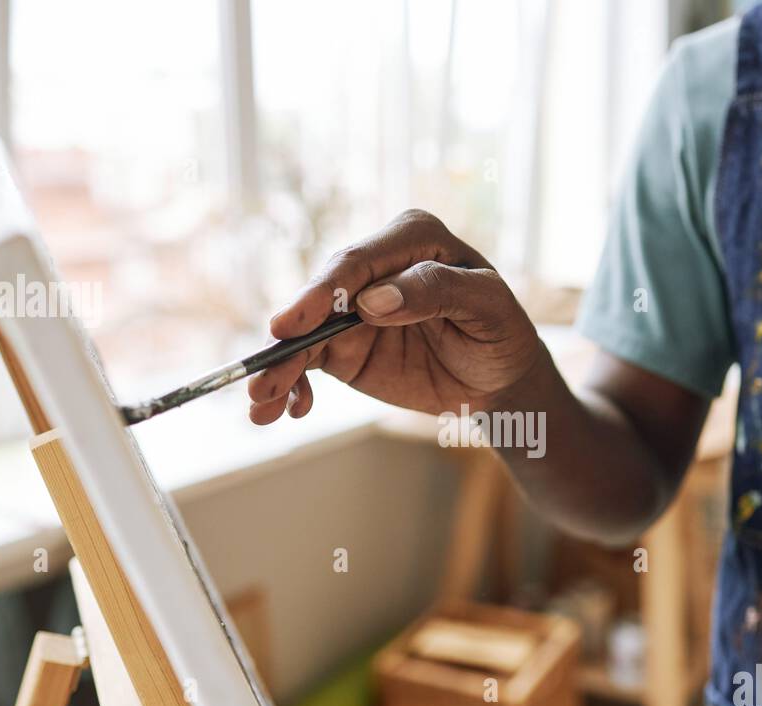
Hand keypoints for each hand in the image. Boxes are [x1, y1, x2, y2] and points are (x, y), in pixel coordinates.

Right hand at [247, 209, 544, 423]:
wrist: (499, 378)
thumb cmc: (500, 331)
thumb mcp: (487, 306)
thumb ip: (435, 293)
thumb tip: (372, 301)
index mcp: (412, 239)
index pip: (358, 260)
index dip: (322, 291)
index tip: (295, 325)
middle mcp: (374, 268)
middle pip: (320, 295)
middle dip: (288, 337)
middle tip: (263, 376)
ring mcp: (353, 308)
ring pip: (304, 332)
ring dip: (278, 368)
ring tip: (261, 404)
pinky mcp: (343, 345)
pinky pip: (308, 361)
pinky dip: (293, 384)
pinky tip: (291, 409)